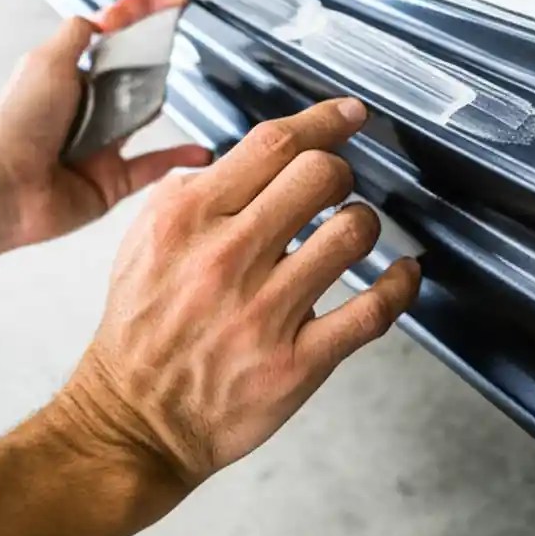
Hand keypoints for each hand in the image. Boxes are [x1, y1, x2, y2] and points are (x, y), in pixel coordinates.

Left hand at [0, 0, 210, 247]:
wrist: (6, 184)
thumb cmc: (19, 121)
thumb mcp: (46, 61)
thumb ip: (77, 35)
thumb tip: (103, 19)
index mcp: (69, 75)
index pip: (111, 34)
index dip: (142, 12)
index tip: (176, 0)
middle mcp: (86, 108)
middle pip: (130, 77)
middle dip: (152, 63)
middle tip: (177, 48)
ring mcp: (101, 144)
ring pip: (143, 119)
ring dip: (161, 105)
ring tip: (187, 93)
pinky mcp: (113, 179)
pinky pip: (154, 167)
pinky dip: (178, 159)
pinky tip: (201, 152)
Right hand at [50, 97, 420, 486]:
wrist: (133, 419)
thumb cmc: (144, 329)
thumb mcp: (146, 242)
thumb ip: (197, 193)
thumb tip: (259, 158)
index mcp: (187, 220)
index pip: (272, 144)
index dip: (324, 121)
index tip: (349, 115)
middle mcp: (226, 259)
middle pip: (320, 175)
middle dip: (340, 174)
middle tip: (336, 190)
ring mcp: (264, 312)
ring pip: (351, 234)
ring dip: (365, 225)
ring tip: (353, 234)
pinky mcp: (296, 362)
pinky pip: (373, 310)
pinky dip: (401, 285)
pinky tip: (401, 275)